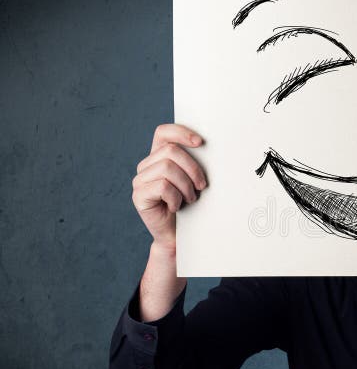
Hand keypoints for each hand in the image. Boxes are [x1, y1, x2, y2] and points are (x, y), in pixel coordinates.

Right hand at [131, 124, 206, 249]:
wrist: (179, 236)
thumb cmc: (190, 207)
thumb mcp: (194, 180)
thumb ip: (194, 162)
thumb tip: (205, 146)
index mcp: (159, 157)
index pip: (163, 132)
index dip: (181, 132)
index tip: (201, 143)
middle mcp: (146, 166)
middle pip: (171, 151)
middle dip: (193, 168)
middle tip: (202, 186)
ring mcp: (140, 180)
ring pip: (168, 168)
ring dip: (186, 186)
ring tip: (190, 199)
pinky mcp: (138, 196)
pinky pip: (163, 187)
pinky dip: (176, 198)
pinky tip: (176, 207)